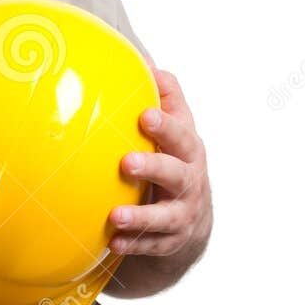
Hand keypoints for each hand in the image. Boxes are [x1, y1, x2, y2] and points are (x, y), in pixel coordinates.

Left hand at [108, 69, 211, 260]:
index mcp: (188, 149)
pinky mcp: (171, 241)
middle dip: (153, 167)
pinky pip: (151, 245)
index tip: (145, 116)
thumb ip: (165, 97)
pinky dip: (133, 244)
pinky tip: (112, 242)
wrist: (191, 222)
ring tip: (114, 215)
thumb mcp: (176, 131)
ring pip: (164, 216)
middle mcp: (189, 180)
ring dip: (139, 216)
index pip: (180, 132)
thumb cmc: (174, 161)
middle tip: (126, 163)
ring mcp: (182, 213)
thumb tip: (143, 59)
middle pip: (175, 173)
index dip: (166, 124)